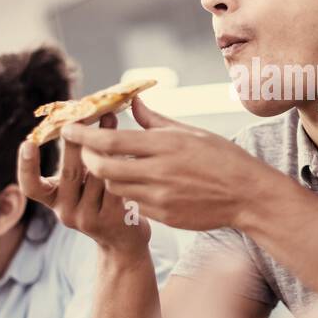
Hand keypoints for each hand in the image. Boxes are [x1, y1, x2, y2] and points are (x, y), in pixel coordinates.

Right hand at [19, 112, 151, 253]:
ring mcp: (89, 218)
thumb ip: (74, 163)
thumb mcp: (79, 187)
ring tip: (110, 117)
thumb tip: (75, 119)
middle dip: (75, 140)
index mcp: (54, 201)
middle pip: (69, 172)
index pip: (32, 187)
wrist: (122, 241)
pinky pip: (116, 183)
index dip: (26, 166)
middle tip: (81, 114)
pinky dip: (121, 161)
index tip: (27, 142)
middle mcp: (66, 212)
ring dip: (104, 143)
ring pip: (96, 174)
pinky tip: (128, 142)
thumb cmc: (100, 202)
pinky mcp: (112, 219)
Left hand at [61, 97, 280, 231]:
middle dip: (87, 159)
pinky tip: (138, 183)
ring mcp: (160, 197)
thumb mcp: (190, 132)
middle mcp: (159, 171)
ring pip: (115, 187)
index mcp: (165, 144)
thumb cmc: (222, 158)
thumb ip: (155, 120)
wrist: (248, 196)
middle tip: (84, 151)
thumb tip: (132, 101)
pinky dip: (129, 192)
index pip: (110, 140)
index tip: (69, 128)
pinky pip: (133, 203)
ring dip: (107, 176)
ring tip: (113, 165)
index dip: (84, 135)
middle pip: (103, 167)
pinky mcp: (164, 215)